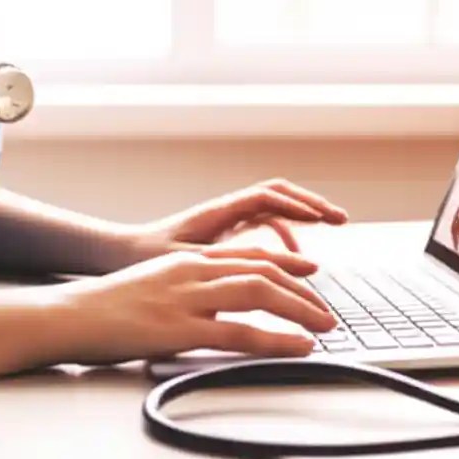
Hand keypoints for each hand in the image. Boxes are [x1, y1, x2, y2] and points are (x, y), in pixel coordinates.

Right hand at [55, 245, 337, 364]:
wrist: (68, 315)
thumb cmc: (104, 308)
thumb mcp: (153, 286)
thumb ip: (187, 290)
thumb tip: (216, 310)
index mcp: (187, 260)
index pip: (250, 255)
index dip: (287, 264)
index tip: (311, 274)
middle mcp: (192, 271)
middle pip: (264, 270)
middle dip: (302, 291)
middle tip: (326, 312)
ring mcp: (187, 298)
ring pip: (260, 293)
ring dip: (300, 310)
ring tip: (323, 327)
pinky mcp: (180, 329)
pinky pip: (241, 333)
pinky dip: (276, 340)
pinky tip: (296, 348)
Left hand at [137, 178, 348, 257]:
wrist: (118, 254)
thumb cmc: (146, 257)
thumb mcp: (188, 262)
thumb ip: (230, 260)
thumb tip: (266, 263)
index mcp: (219, 212)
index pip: (268, 197)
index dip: (299, 206)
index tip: (324, 219)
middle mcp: (226, 211)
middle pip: (279, 195)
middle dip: (311, 204)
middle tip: (340, 219)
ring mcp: (226, 221)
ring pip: (273, 209)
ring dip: (302, 217)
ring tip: (329, 229)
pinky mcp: (223, 235)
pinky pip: (262, 226)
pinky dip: (284, 233)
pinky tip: (293, 257)